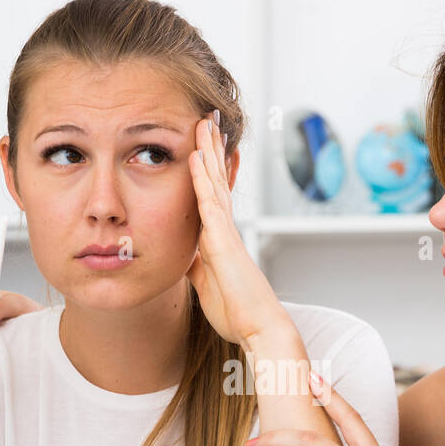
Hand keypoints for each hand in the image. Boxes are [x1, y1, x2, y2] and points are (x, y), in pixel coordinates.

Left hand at [186, 113, 288, 349]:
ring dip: (208, 151)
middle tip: (207, 118)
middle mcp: (225, 228)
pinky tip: (196, 156)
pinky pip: (210, 202)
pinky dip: (202, 177)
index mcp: (220, 238)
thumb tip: (186, 254)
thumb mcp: (206, 283)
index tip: (204, 144)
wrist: (258, 328)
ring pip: (215, 181)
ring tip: (203, 122)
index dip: (208, 168)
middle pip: (216, 178)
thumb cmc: (237, 311)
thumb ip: (197, 264)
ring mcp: (226, 231)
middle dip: (211, 148)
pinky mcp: (224, 240)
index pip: (212, 194)